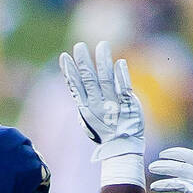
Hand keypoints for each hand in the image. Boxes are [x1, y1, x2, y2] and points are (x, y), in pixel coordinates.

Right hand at [59, 40, 143, 158]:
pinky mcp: (128, 105)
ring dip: (103, 62)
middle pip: (89, 81)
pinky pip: (125, 89)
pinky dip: (122, 76)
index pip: (76, 87)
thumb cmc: (105, 131)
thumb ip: (84, 100)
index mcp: (87, 109)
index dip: (69, 72)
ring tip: (102, 45)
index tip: (64, 57)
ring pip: (106, 80)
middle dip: (83, 63)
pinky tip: (119, 63)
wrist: (122, 147)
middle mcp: (98, 106)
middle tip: (79, 46)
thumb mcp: (89, 118)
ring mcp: (113, 105)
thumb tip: (74, 82)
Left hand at [148, 146, 192, 192]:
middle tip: (161, 155)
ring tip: (152, 168)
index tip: (176, 155)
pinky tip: (155, 186)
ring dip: (165, 167)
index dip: (187, 155)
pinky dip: (164, 184)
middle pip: (190, 159)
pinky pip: (176, 184)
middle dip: (174, 155)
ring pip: (181, 169)